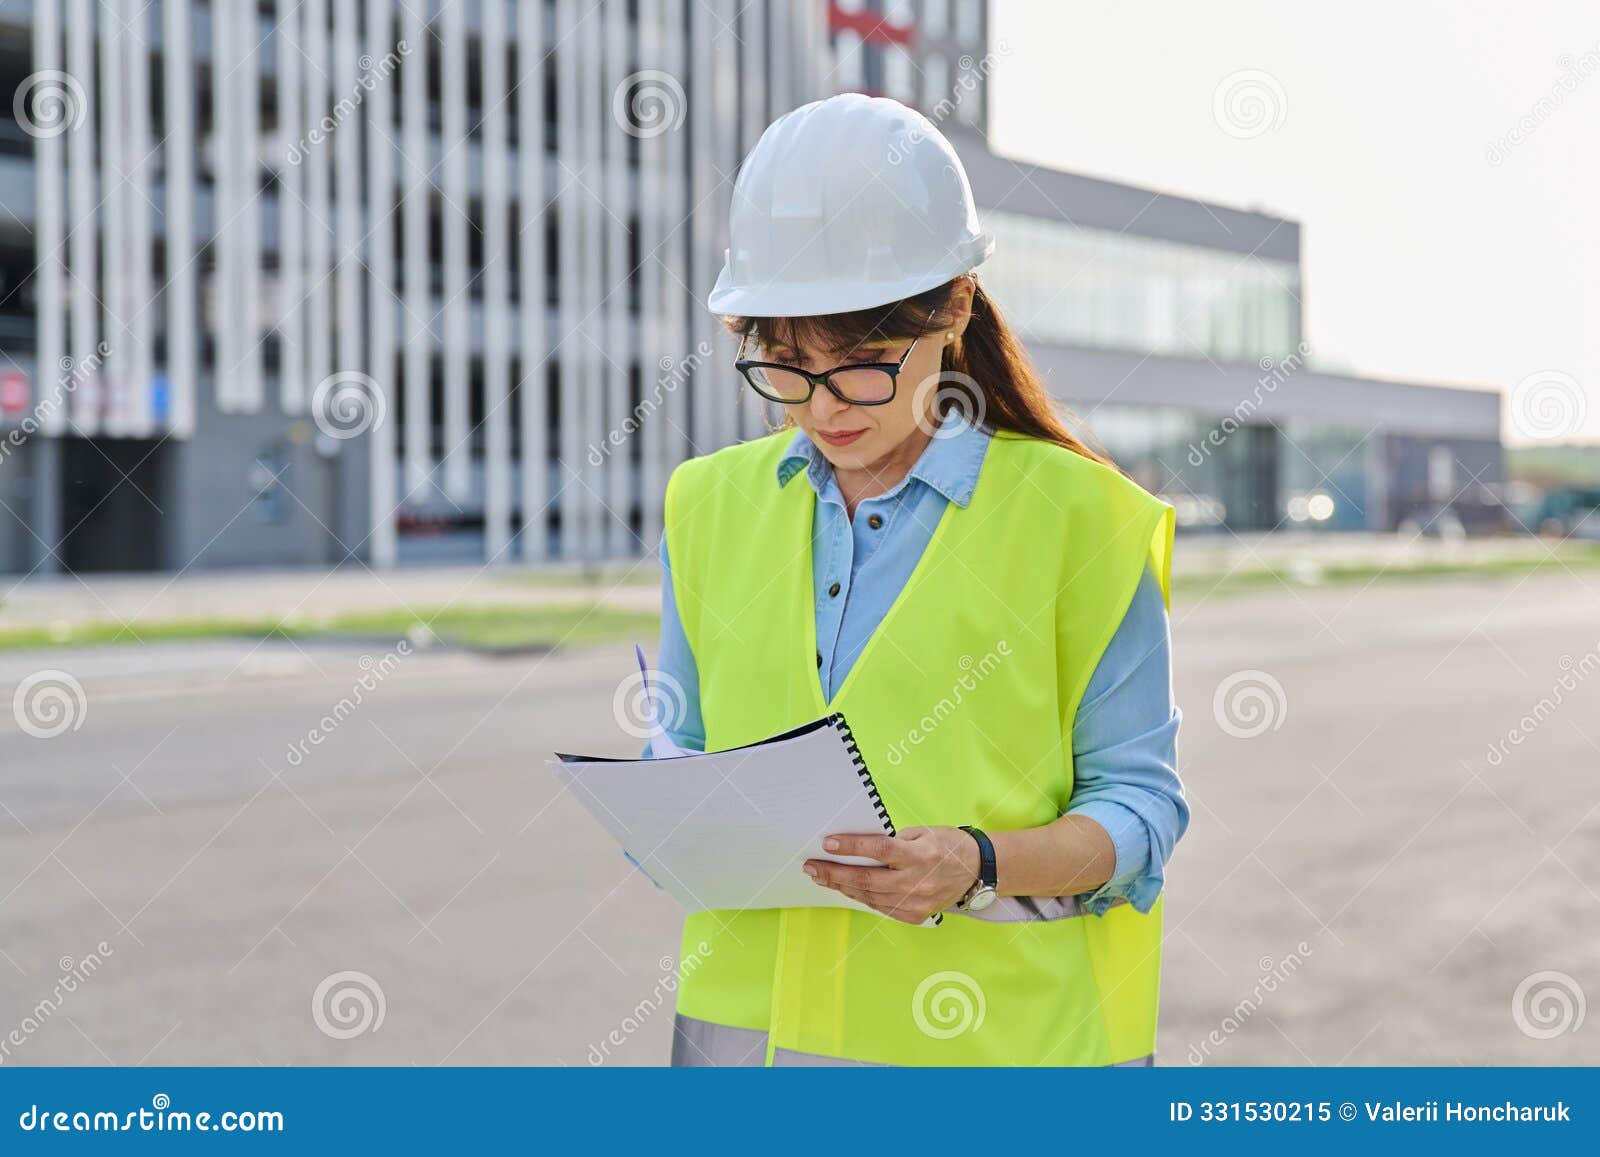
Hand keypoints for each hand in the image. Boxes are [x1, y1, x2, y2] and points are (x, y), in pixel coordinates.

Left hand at [804, 826, 979, 924]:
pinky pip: (881, 907)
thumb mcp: (923, 832)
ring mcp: (916, 902)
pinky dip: (862, 897)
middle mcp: (917, 882)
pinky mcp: (916, 915)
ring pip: (870, 896)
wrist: (978, 870)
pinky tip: (847, 889)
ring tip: (822, 877)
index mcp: (920, 855)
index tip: (828, 844)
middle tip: (812, 867)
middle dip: (835, 873)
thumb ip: (893, 840)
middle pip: (867, 880)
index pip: (879, 851)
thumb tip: (859, 847)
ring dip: (843, 887)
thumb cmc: (948, 844)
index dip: (851, 847)